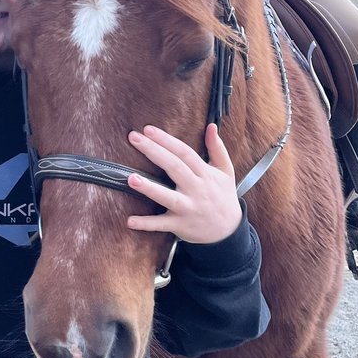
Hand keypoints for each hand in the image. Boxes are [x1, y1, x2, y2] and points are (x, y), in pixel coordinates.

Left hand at [126, 123, 241, 244]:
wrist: (229, 231)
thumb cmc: (223, 196)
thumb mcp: (225, 171)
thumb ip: (217, 148)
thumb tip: (211, 126)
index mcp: (205, 174)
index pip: (184, 153)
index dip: (167, 140)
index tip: (148, 129)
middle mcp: (196, 189)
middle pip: (174, 168)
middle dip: (154, 152)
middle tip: (133, 138)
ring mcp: (187, 208)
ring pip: (167, 197)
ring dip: (149, 188)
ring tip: (130, 178)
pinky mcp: (180, 225)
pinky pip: (162, 224)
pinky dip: (146, 224)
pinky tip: (129, 221)